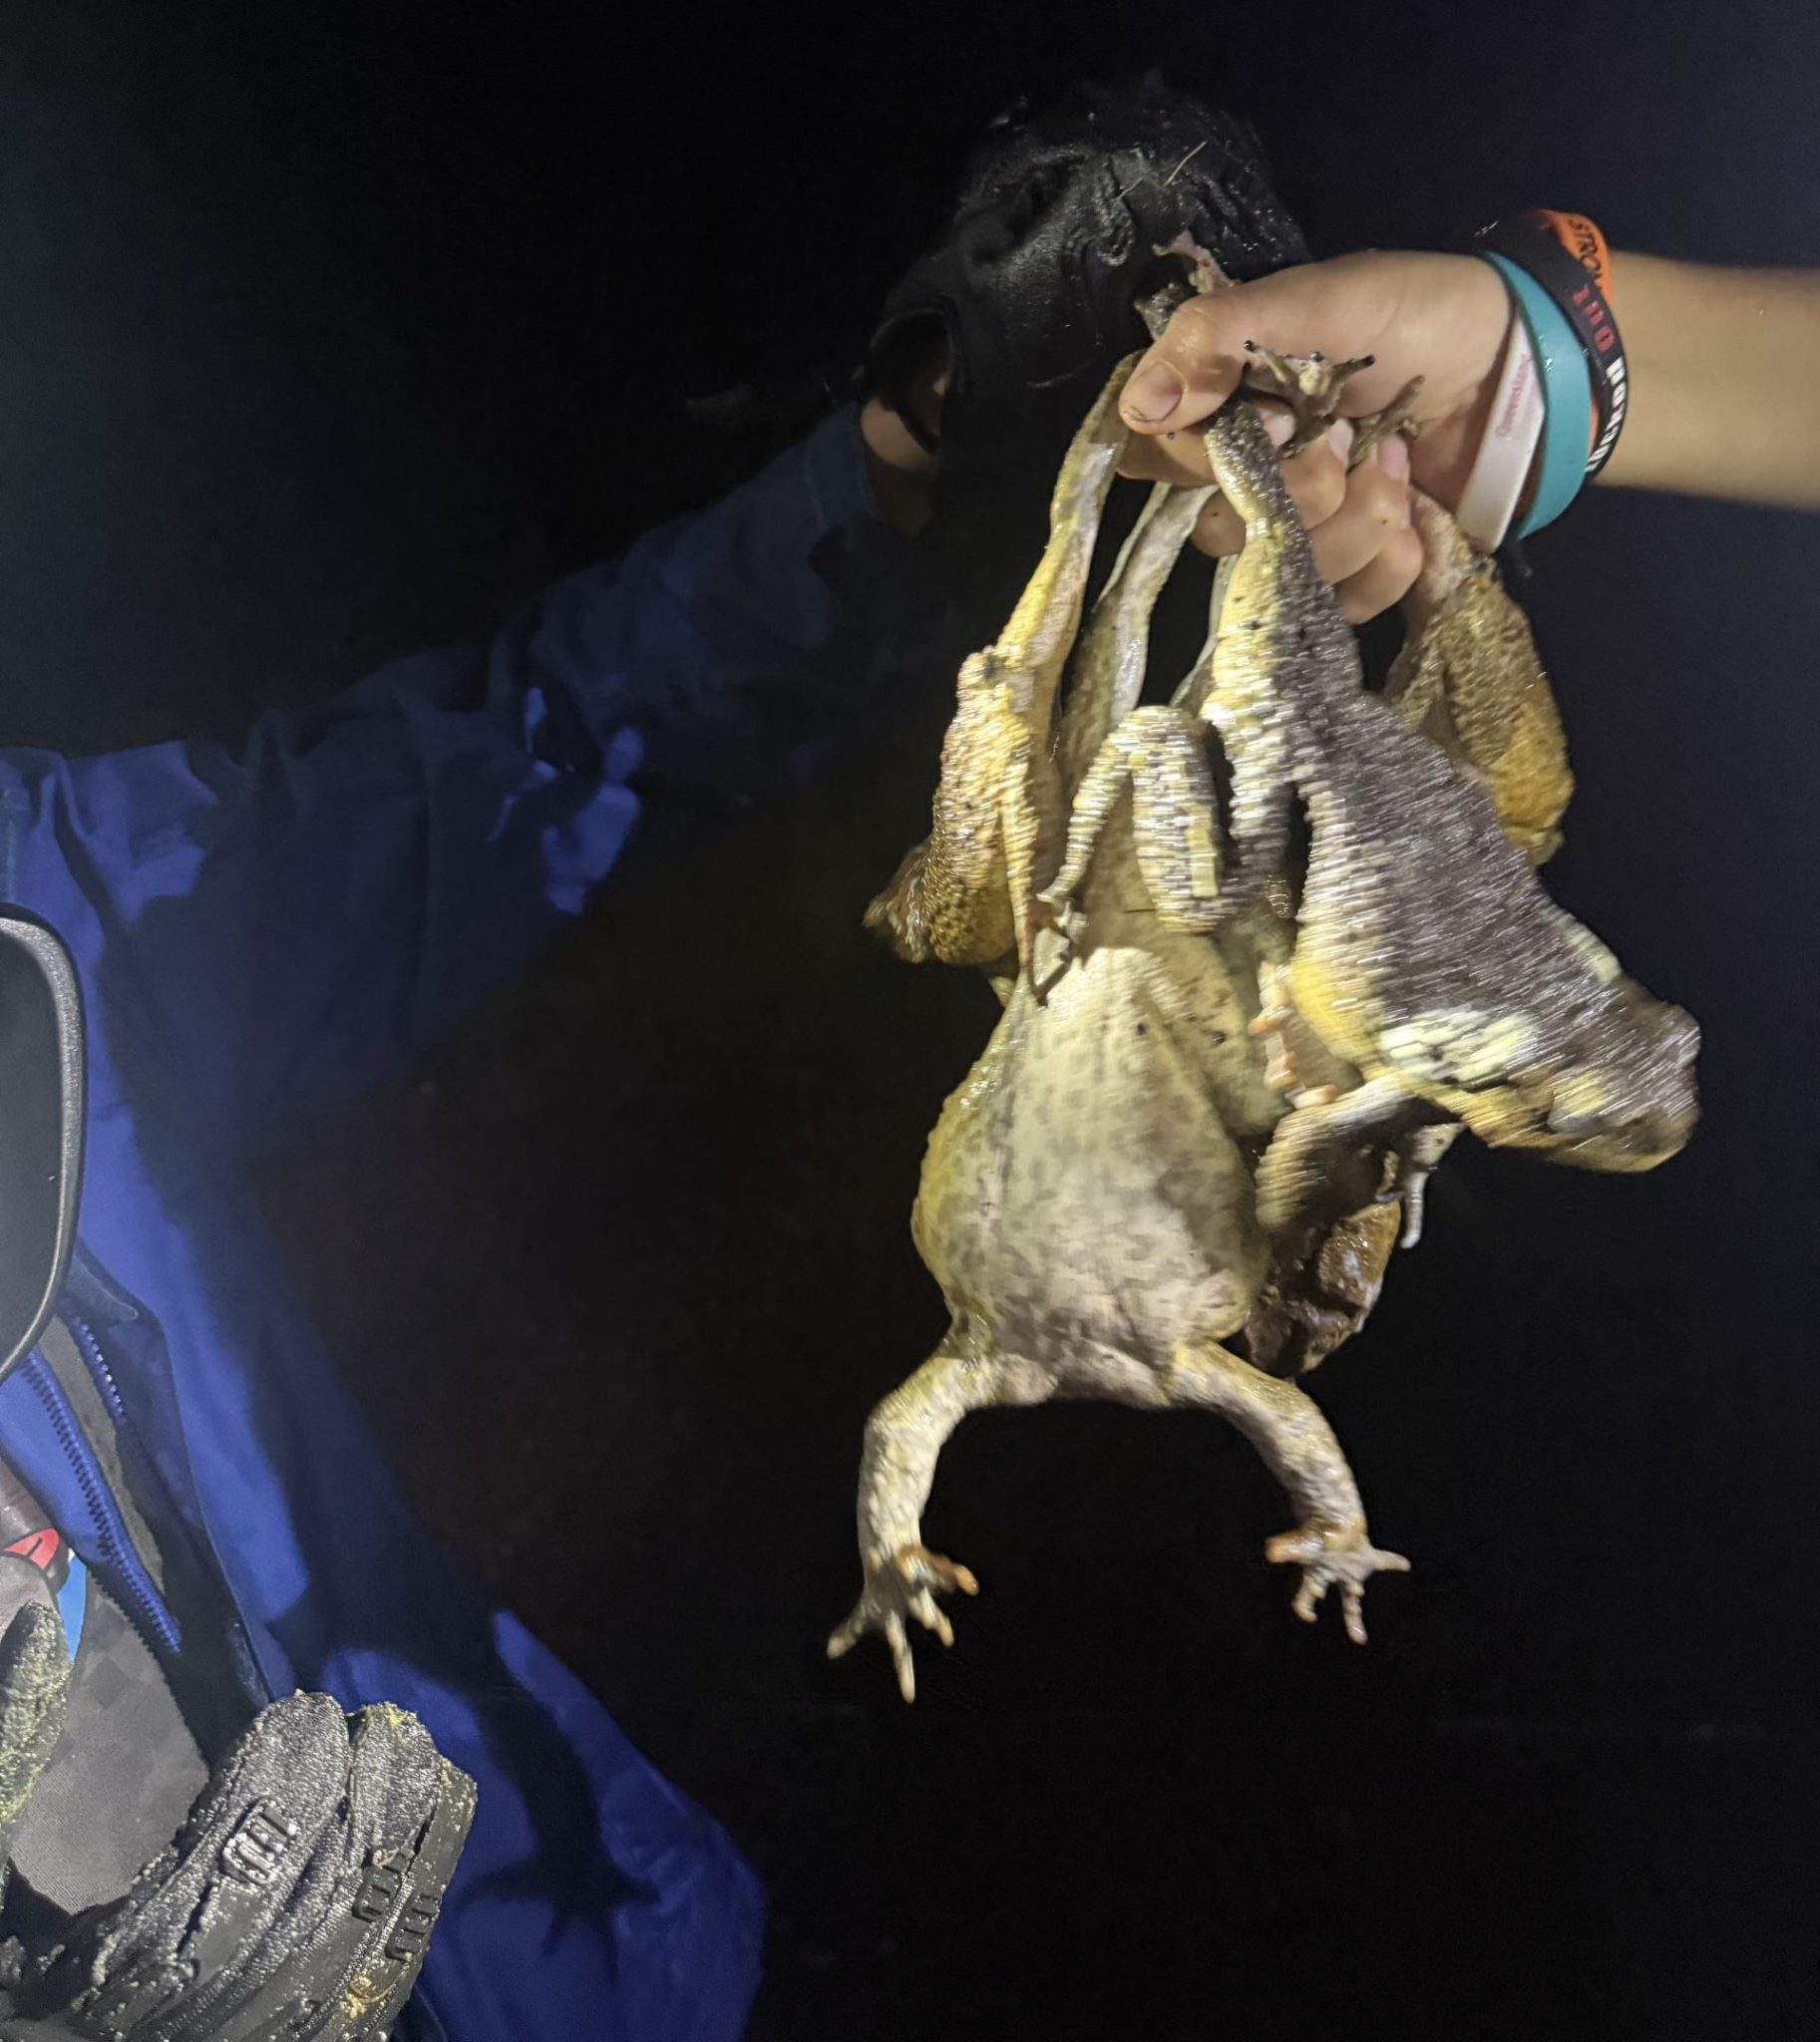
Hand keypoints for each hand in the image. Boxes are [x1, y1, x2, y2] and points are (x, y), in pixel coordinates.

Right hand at [1119, 251, 1512, 620]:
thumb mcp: (1317, 300)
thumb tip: (1140, 408)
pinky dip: (1390, 564)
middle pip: (1221, 534)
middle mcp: (1246, 479)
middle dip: (1303, 490)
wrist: (1516, 364)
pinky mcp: (1352, 574)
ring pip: (1285, 576)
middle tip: (1349, 436)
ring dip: (1358, 520)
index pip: (1159, 462)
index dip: (1211, 459)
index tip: (1274, 419)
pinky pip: (1343, 608)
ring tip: (1395, 461)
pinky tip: (1414, 512)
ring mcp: (1299, 533)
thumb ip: (1220, 339)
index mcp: (1219, 410)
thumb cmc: (1411, 316)